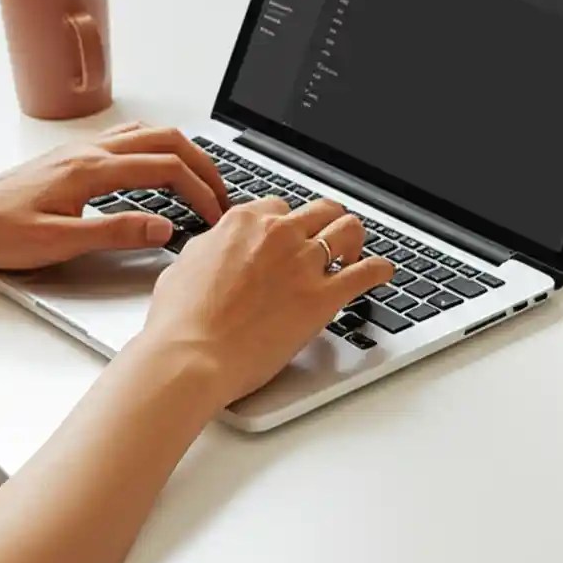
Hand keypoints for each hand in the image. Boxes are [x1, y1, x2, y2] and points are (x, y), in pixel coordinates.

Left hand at [0, 122, 228, 268]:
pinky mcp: (78, 155)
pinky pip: (131, 138)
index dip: (198, 191)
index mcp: (92, 170)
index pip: (164, 168)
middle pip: (167, 140)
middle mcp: (91, 151)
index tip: (213, 214)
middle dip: (203, 165)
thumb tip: (163, 227)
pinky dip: (160, 149)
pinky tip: (162, 169)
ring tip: (201, 181)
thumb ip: (116, 232)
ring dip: (184, 153)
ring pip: (151, 133)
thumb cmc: (0, 230)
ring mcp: (84, 149)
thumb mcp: (60, 242)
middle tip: (221, 194)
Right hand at [138, 197, 393, 406]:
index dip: (287, 225)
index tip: (291, 239)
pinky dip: (379, 270)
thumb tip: (221, 247)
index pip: (279, 207)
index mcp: (244, 223)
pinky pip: (367, 272)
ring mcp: (304, 263)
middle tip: (328, 242)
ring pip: (348, 230)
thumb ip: (213, 248)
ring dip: (354, 240)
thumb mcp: (186, 265)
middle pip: (320, 211)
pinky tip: (382, 273)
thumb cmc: (181, 320)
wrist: (191, 355)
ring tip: (353, 255)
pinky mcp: (324, 296)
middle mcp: (279, 235)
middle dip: (326, 224)